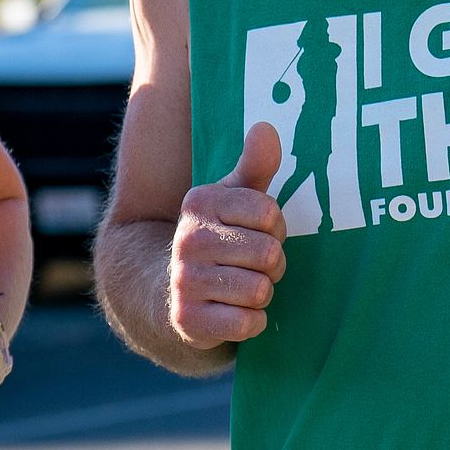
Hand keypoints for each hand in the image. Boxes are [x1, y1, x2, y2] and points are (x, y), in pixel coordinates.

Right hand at [168, 121, 285, 349]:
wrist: (173, 293)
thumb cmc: (220, 239)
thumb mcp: (235, 199)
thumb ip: (255, 165)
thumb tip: (265, 126)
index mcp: (200, 203)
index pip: (270, 213)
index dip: (276, 229)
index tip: (257, 233)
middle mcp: (187, 239)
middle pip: (269, 254)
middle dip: (273, 265)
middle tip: (254, 266)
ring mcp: (185, 281)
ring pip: (260, 290)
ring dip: (262, 294)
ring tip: (243, 288)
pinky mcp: (188, 321)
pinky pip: (248, 323)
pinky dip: (252, 322)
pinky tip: (235, 313)